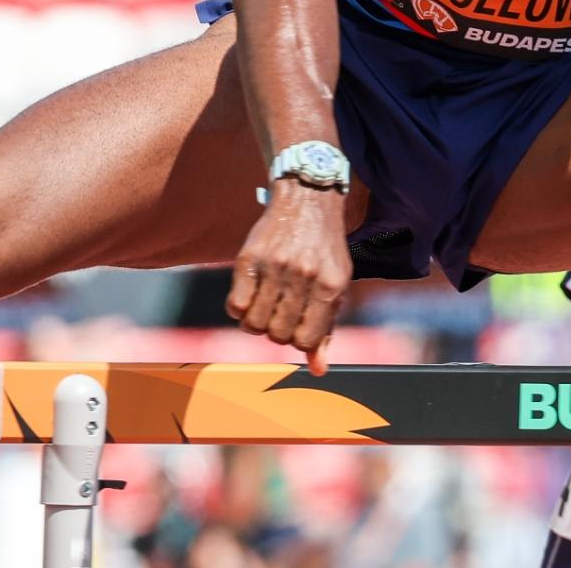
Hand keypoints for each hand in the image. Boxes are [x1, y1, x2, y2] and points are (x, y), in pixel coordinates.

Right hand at [226, 182, 350, 374]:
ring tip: (264, 305)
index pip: (305, 340)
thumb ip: (326, 328)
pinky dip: (239, 308)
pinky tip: (250, 294)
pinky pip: (235, 305)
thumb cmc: (323, 249)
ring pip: (254, 324)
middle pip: (277, 335)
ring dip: (256, 322)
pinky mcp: (248, 258)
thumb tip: (319, 370)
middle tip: (279, 312)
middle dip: (276, 331)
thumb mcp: (336, 284)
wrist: (308, 199)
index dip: (298, 340)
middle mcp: (302, 277)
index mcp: (329, 286)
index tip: (297, 327)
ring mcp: (274, 267)